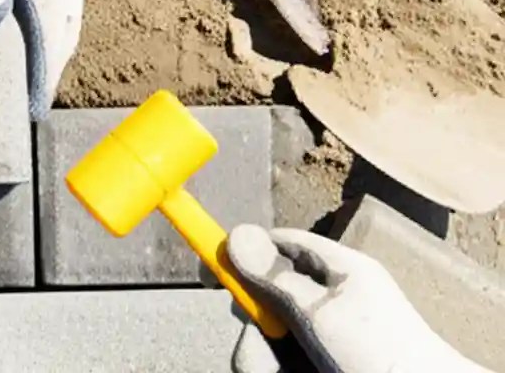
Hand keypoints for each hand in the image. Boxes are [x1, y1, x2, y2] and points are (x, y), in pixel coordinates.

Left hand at [0, 0, 92, 120]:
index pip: (53, 51)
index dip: (44, 81)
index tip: (35, 109)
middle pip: (65, 38)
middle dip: (52, 67)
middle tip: (36, 91)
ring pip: (68, 16)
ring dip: (55, 40)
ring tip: (37, 59)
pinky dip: (54, 15)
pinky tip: (36, 13)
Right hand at [227, 224, 490, 372]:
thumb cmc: (386, 357)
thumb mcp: (324, 312)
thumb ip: (276, 277)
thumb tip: (236, 235)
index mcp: (336, 272)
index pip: (278, 245)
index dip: (240, 253)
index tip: (209, 272)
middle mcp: (323, 302)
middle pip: (261, 298)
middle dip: (254, 326)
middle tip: (267, 345)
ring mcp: (318, 338)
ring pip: (260, 339)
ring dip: (261, 359)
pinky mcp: (310, 366)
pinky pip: (272, 363)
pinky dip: (272, 370)